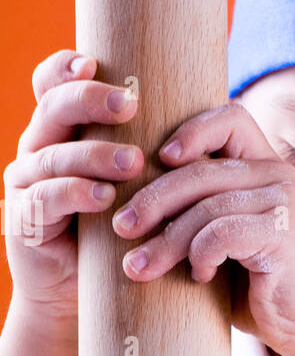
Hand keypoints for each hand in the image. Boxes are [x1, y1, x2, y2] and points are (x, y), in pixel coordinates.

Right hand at [3, 49, 142, 335]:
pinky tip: (103, 198)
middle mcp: (40, 147)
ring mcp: (26, 183)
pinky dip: (75, 194)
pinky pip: (44, 199)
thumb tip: (211, 107)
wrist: (82, 294)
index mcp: (65, 130)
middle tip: (129, 104)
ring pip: (53, 155)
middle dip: (90, 100)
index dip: (67, 67)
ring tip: (133, 163)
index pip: (55, 83)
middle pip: (53, 107)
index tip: (95, 62)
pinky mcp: (23, 220)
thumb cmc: (119, 230)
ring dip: (95, 155)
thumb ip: (151, 147)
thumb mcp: (136, 184)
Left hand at [111, 100, 294, 355]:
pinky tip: (200, 276)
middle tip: (121, 228)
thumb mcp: (229, 245)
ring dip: (165, 240)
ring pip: (204, 207)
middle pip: (200, 170)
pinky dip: (200, 255)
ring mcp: (285, 205)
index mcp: (269, 171)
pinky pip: (220, 233)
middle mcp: (281, 178)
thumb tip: (132, 204)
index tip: (159, 159)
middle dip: (152, 200)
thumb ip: (201, 217)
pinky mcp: (284, 236)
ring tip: (139, 267)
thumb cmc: (266, 292)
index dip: (191, 130)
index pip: (230, 119)